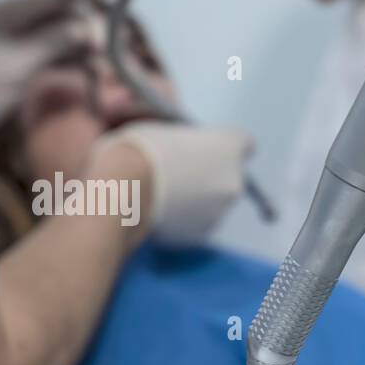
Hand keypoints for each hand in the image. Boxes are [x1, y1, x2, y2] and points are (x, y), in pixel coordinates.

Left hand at [0, 0, 107, 122]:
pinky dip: (75, 67)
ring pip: (63, 41)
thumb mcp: (14, 63)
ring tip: (107, 64)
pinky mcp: (23, 69)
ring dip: (86, 51)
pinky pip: (56, 61)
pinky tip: (94, 75)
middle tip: (106, 46)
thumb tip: (82, 27)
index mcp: (10, 12)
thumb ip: (49, 43)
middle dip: (89, 29)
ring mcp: (22, 47)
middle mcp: (18, 24)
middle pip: (63, 18)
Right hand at [92, 121, 252, 245]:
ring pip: (212, 204)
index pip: (245, 144)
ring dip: (195, 201)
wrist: (120, 192)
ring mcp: (218, 213)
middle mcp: (233, 181)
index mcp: (228, 146)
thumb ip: (180, 138)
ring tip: (160, 197)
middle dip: (209, 176)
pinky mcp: (197, 237)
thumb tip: (175, 144)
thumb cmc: (135, 149)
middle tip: (178, 174)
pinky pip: (193, 226)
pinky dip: (180, 222)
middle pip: (230, 177)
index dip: (224, 147)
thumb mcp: (158, 126)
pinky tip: (155, 215)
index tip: (206, 150)